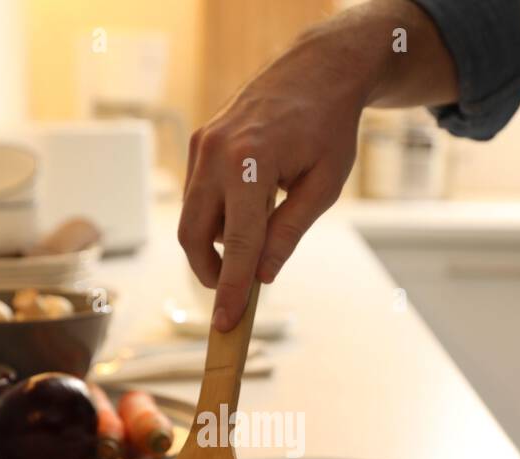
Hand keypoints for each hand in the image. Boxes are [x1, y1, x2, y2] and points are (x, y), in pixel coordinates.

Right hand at [179, 1, 458, 329]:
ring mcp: (202, 146)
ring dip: (215, 245)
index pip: (238, 243)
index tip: (226, 324)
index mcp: (252, 162)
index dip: (231, 289)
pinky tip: (248, 210)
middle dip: (211, 272)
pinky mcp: (199, 144)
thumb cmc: (328, 127)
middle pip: (194, 236)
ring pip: (191, 219)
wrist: (316, 72)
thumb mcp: (323, 185)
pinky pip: (196, 197)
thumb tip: (262, 276)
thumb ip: (289, 232)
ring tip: (255, 239)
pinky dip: (215, 218)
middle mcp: (217, 153)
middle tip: (237, 291)